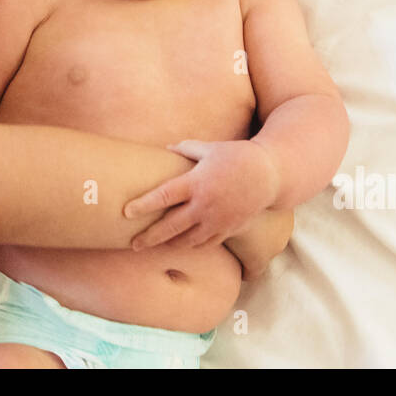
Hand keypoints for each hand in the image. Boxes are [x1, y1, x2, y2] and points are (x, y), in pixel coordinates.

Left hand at [122, 140, 278, 250]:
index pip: (164, 196)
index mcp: (197, 182)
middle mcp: (205, 204)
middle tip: (133, 244)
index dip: (143, 205)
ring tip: (154, 247)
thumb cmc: (237, 156)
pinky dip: (191, 246)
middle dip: (150, 237)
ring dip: (169, 245)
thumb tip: (167, 149)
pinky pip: (206, 243)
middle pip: (171, 226)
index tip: (126, 212)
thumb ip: (186, 149)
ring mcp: (217, 220)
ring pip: (188, 241)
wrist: (270, 175)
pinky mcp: (229, 229)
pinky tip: (181, 246)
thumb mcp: (210, 148)